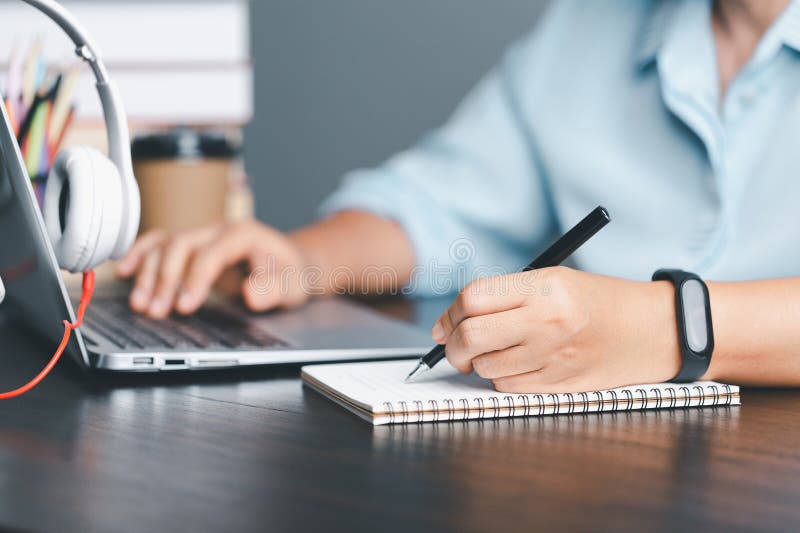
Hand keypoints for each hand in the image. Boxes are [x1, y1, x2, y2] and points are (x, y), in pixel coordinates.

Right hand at [115, 219, 310, 317]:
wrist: (293, 265)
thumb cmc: (291, 274)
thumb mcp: (293, 284)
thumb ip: (274, 289)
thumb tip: (252, 293)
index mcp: (243, 234)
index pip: (211, 252)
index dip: (195, 278)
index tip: (185, 306)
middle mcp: (218, 230)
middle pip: (181, 245)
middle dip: (166, 279)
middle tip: (156, 311)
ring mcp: (203, 236)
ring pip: (166, 245)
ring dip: (149, 273)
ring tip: (140, 304)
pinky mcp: (193, 247)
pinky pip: (160, 243)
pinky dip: (141, 255)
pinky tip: (124, 271)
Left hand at [431, 267, 681, 392]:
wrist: (653, 329)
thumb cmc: (598, 301)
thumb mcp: (554, 280)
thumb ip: (504, 296)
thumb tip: (451, 322)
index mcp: (544, 287)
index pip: (473, 298)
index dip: (450, 313)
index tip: (445, 325)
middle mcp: (547, 321)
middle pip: (471, 336)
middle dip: (453, 345)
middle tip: (454, 346)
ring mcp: (554, 356)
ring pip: (486, 367)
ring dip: (479, 363)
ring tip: (495, 352)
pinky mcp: (560, 384)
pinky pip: (508, 387)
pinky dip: (502, 378)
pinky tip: (518, 365)